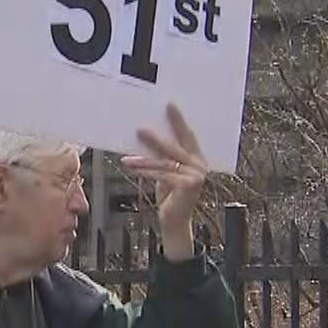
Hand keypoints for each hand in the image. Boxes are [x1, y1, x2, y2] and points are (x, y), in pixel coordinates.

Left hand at [123, 102, 209, 262]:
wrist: (175, 222)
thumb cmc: (170, 196)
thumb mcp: (167, 173)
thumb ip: (164, 158)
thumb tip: (145, 137)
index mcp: (198, 158)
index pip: (187, 136)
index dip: (178, 121)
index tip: (169, 105)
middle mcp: (200, 165)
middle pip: (174, 147)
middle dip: (155, 138)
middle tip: (140, 129)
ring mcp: (196, 176)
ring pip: (165, 163)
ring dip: (144, 159)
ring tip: (127, 156)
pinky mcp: (188, 186)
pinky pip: (162, 175)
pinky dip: (145, 172)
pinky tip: (131, 167)